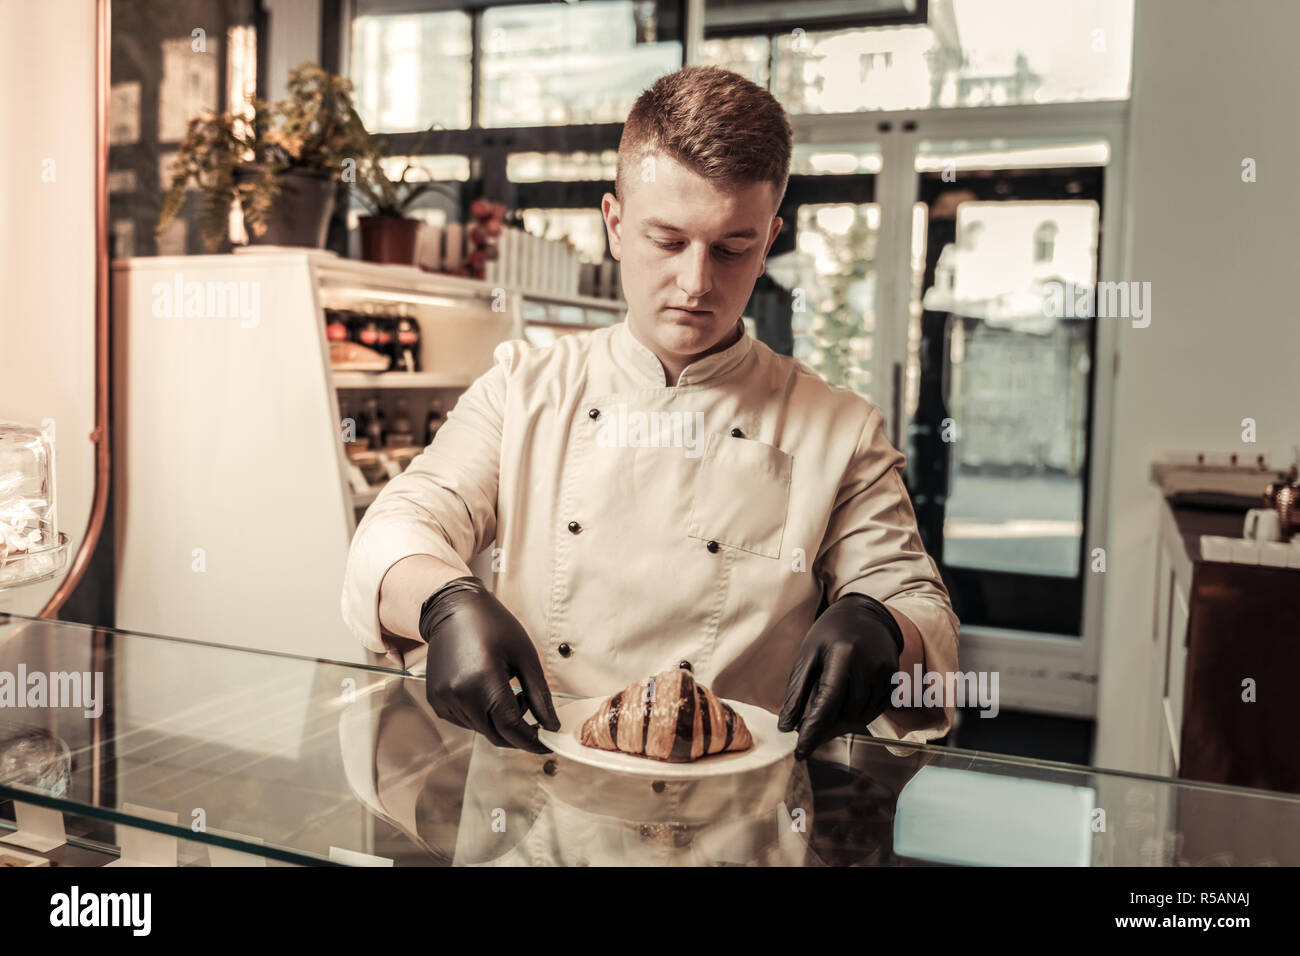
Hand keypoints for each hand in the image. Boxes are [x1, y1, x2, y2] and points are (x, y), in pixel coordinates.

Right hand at [420, 576, 560, 753]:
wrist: (453, 610)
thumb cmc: (493, 626)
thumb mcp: (525, 657)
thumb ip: (540, 695)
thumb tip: (553, 726)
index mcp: (482, 681)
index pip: (511, 727)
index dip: (533, 740)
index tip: (549, 742)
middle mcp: (459, 695)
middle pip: (495, 735)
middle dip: (519, 733)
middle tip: (535, 715)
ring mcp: (444, 700)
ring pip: (481, 730)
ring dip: (500, 722)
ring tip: (509, 691)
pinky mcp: (436, 701)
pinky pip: (466, 722)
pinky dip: (483, 716)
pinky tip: (489, 692)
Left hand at [777, 593, 904, 760]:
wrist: (866, 615)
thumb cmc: (830, 634)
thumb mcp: (807, 656)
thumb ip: (797, 692)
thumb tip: (786, 727)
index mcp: (843, 655)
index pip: (828, 702)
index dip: (814, 730)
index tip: (800, 752)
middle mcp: (868, 665)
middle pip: (845, 714)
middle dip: (823, 727)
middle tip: (805, 729)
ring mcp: (885, 673)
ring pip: (860, 716)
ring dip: (839, 723)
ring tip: (824, 712)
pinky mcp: (893, 680)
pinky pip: (873, 710)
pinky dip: (855, 716)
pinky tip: (843, 706)